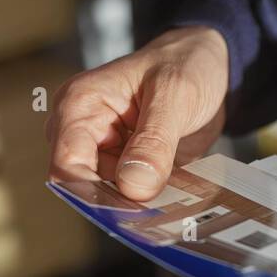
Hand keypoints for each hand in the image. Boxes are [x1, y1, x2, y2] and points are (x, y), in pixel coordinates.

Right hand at [46, 26, 227, 199]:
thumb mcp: (175, 95)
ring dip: (140, 205)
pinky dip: (154, 200)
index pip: (67, 163)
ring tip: (172, 205)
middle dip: (118, 203)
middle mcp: (86, 131)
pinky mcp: (130, 167)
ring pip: (110, 195)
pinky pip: (135, 194)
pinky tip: (178, 200)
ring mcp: (107, 152)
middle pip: (85, 185)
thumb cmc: (185, 64)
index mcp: (81, 104)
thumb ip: (154, 141)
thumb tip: (133, 186)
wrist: (209, 66)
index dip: (91, 193)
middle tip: (156, 213)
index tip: (128, 211)